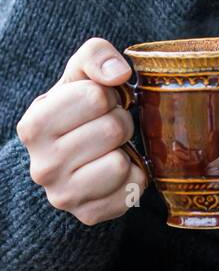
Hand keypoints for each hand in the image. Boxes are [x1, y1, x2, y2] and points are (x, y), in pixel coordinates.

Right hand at [16, 37, 146, 225]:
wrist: (71, 158)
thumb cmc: (78, 110)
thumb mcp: (79, 73)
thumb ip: (96, 56)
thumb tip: (118, 74)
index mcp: (33, 126)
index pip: (95, 96)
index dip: (106, 95)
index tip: (97, 104)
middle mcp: (41, 166)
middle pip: (113, 129)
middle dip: (119, 121)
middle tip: (107, 127)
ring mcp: (63, 196)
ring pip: (120, 162)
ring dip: (126, 149)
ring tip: (110, 148)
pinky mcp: (89, 215)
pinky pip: (133, 187)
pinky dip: (134, 175)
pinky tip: (116, 170)